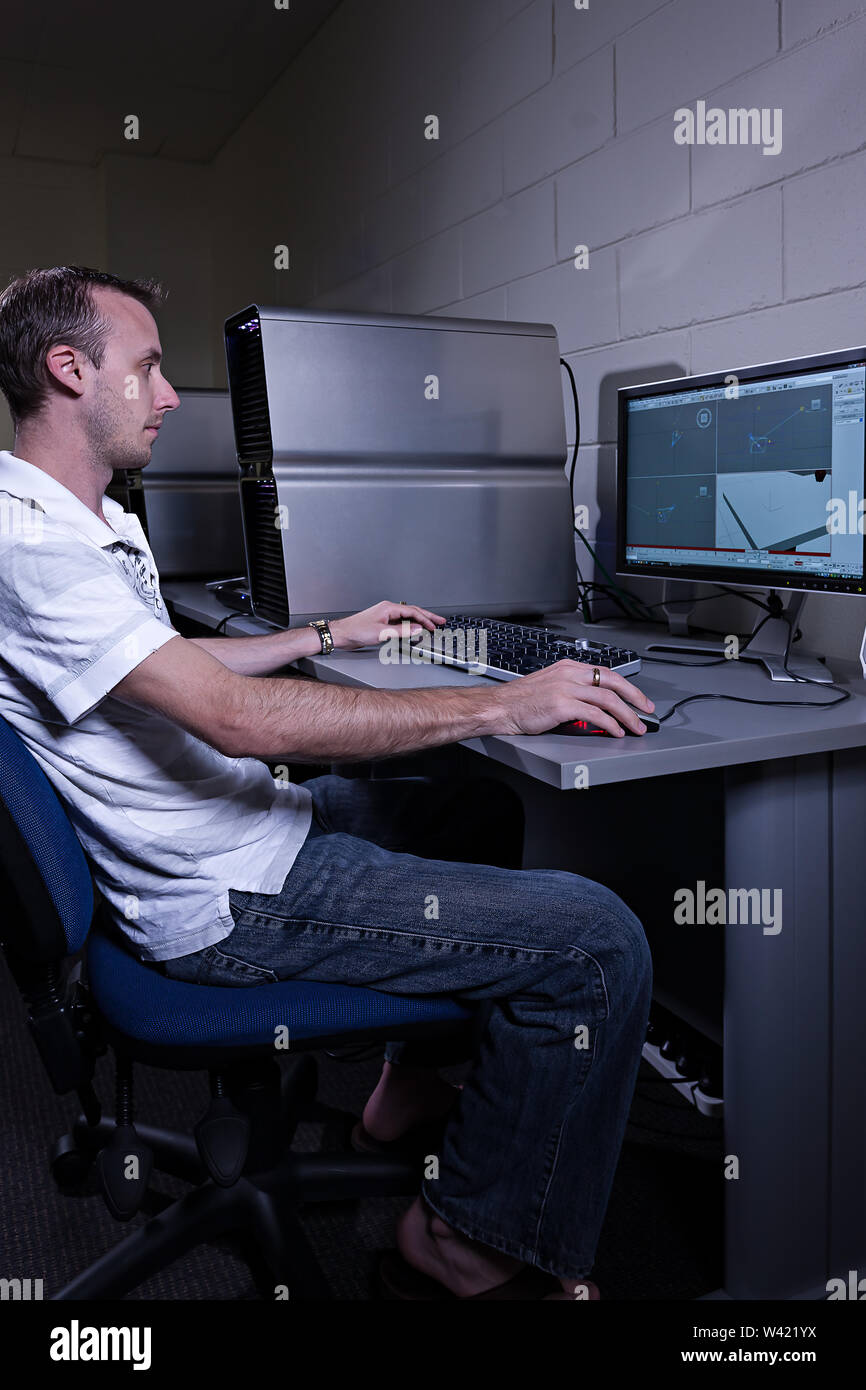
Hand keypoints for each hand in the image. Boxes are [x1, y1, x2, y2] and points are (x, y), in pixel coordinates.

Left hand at [329, 600, 446, 651]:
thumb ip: (401, 631)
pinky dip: (410, 627)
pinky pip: (400, 623)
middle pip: (412, 611)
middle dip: (427, 617)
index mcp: (388, 607)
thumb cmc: (356, 630)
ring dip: (419, 622)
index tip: (434, 625)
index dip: (425, 619)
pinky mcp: (382, 623)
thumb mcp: (382, 632)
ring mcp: (385, 616)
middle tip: (440, 621)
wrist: (342, 634)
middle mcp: (388, 610)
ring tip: (430, 626)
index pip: (412, 611)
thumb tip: (417, 629)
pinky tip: (413, 631)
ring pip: (407, 617)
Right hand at [492, 660, 654, 737]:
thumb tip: (593, 707)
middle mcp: (569, 674)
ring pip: (608, 698)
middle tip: (647, 711)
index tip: (637, 698)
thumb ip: (571, 691)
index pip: (605, 672)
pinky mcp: (562, 705)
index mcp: (567, 667)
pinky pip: (595, 714)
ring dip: (627, 715)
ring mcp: (566, 688)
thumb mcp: (549, 686)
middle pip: (613, 681)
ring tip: (635, 727)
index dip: (626, 686)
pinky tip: (616, 731)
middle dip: (635, 697)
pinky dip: (610, 724)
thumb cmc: (519, 701)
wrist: (499, 707)